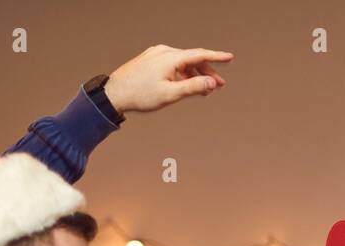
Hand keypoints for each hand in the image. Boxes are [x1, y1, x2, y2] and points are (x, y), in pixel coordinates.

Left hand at [104, 45, 232, 113]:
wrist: (114, 93)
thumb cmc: (140, 95)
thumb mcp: (170, 94)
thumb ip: (193, 87)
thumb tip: (212, 82)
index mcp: (170, 58)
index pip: (199, 55)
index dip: (216, 57)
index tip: (230, 57)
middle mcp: (164, 52)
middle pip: (192, 59)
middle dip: (207, 72)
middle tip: (219, 85)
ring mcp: (156, 54)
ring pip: (182, 62)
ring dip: (195, 74)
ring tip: (204, 89)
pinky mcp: (150, 60)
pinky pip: (173, 64)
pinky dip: (183, 73)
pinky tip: (186, 84)